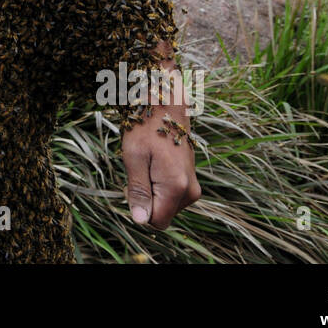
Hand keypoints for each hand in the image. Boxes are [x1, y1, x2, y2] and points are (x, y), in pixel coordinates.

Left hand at [122, 101, 201, 229]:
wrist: (166, 106)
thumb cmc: (145, 128)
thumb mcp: (134, 158)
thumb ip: (139, 191)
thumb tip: (141, 220)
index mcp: (176, 187)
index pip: (157, 221)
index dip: (140, 208)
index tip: (134, 183)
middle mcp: (190, 191)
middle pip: (162, 214)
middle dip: (146, 200)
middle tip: (139, 170)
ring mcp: (193, 186)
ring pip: (166, 206)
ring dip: (153, 192)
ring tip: (148, 164)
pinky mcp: (191, 180)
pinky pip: (171, 196)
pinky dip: (160, 186)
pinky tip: (156, 164)